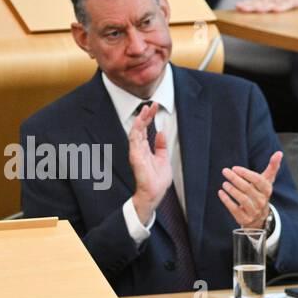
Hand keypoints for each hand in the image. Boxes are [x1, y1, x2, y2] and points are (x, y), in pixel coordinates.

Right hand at [127, 102, 171, 223]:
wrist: (154, 193)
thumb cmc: (157, 180)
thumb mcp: (163, 159)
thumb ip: (160, 146)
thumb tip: (161, 133)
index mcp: (145, 148)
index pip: (145, 129)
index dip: (149, 118)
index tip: (154, 107)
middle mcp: (138, 148)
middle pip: (140, 127)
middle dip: (145, 115)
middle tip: (151, 104)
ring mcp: (136, 151)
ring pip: (136, 131)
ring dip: (140, 119)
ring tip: (145, 109)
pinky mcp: (135, 156)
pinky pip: (134, 140)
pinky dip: (136, 129)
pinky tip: (139, 121)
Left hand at [219, 151, 279, 228]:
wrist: (259, 216)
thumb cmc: (261, 192)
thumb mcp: (267, 180)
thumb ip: (272, 166)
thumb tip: (279, 152)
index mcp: (267, 190)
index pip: (258, 180)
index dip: (246, 173)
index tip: (235, 168)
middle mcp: (262, 201)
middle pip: (248, 189)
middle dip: (235, 179)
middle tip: (225, 171)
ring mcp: (254, 211)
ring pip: (242, 199)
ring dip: (231, 190)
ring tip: (224, 183)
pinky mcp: (245, 218)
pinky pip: (235, 209)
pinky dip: (227, 200)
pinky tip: (221, 193)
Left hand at [236, 0, 297, 12]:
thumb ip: (260, 3)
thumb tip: (243, 8)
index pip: (255, 0)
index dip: (247, 3)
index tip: (238, 6)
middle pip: (261, 1)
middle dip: (252, 5)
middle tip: (243, 8)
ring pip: (272, 2)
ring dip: (265, 6)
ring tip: (258, 9)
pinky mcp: (293, 0)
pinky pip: (287, 3)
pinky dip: (282, 6)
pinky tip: (277, 9)